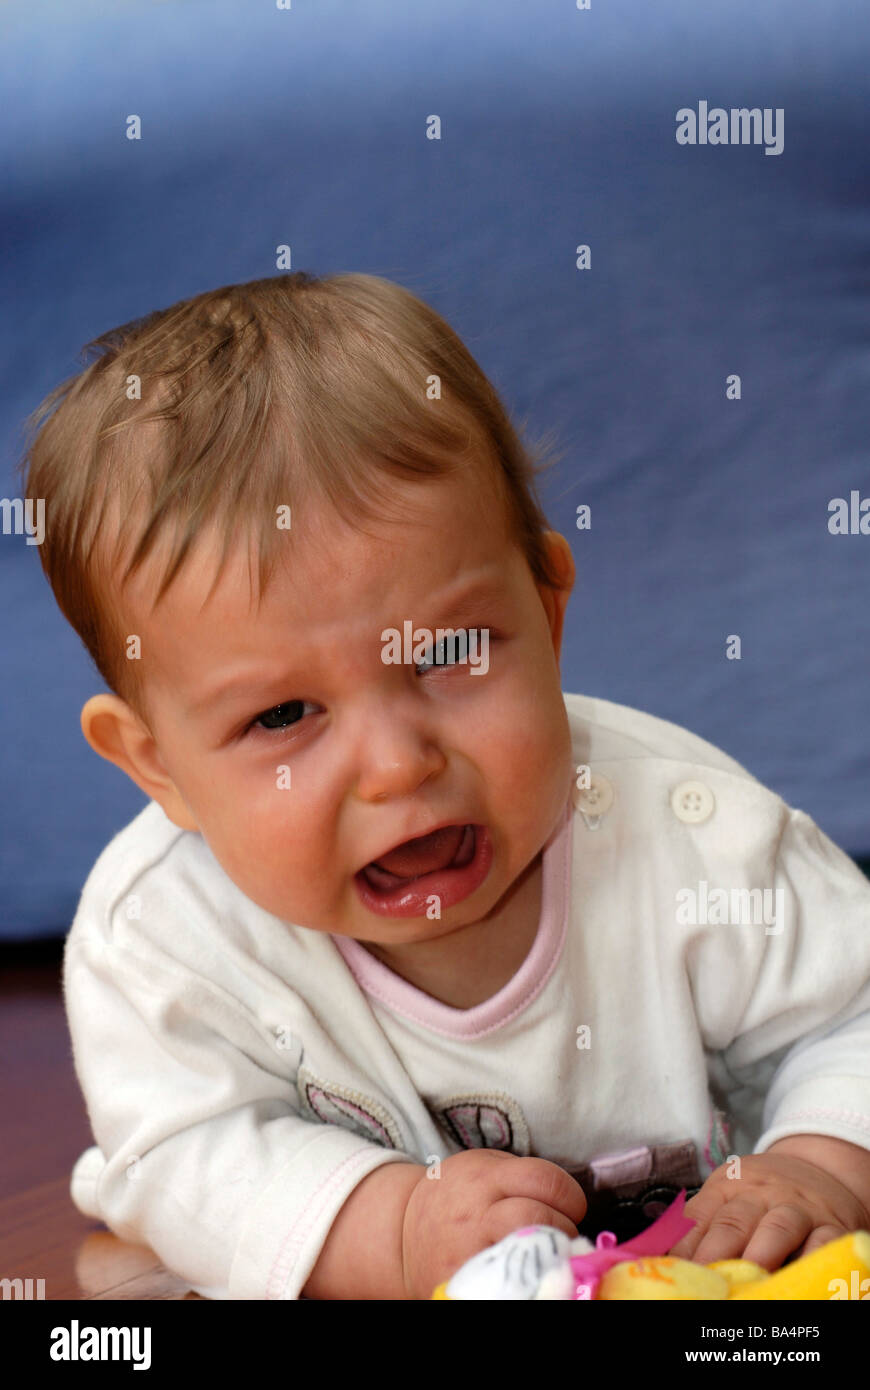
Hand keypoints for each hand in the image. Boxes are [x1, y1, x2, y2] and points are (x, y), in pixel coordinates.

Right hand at [401, 1148, 586, 1299]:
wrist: (403, 1232)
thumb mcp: (483, 1169)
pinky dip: (524, 1283)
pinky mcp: (461, 1287)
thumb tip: (571, 1205)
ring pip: (526, 1256)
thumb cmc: (457, 1198)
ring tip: (545, 1257)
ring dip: (548, 1258)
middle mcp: (475, 1215)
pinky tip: (526, 1277)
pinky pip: (507, 1286)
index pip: (544, 1180)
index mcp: (484, 1178)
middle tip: (561, 1236)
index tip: (570, 1206)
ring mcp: (468, 1255)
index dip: (568, 1194)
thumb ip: (522, 1178)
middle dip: (563, 1228)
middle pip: (538, 1217)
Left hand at [668, 1149, 869, 1271]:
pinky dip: (812, 1259)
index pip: (697, 1217)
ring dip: (760, 1254)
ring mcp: (795, 1208)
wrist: (816, 1165)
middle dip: (715, 1254)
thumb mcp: (728, 1195)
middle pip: (732, 1222)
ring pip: (776, 1227)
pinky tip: (799, 1275)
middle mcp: (758, 1195)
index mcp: (724, 1188)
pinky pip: (822, 1241)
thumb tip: (664, 1260)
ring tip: (748, 1279)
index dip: (682, 1247)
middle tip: (704, 1282)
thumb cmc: (762, 1192)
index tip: (673, 1273)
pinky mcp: (830, 1224)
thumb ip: (702, 1225)